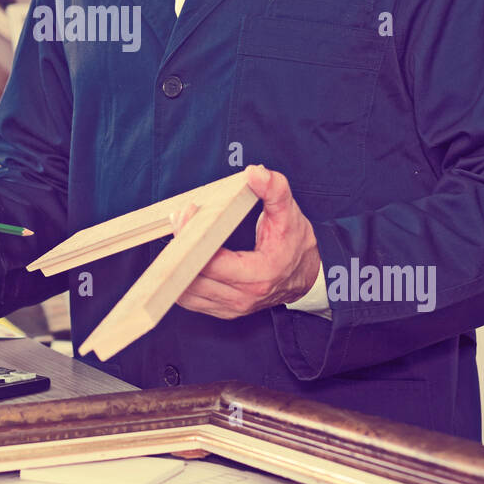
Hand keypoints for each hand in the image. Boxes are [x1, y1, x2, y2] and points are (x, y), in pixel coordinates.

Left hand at [170, 164, 320, 318]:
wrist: (308, 275)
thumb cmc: (295, 243)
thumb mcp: (289, 212)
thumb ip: (274, 190)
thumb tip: (254, 173)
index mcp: (259, 275)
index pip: (212, 262)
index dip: (193, 237)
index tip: (186, 213)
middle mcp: (243, 298)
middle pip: (193, 278)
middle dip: (179, 247)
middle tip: (178, 218)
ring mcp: (232, 308)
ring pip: (186, 292)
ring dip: (176, 265)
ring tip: (179, 233)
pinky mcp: (223, 310)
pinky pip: (191, 300)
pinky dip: (180, 279)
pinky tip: (182, 255)